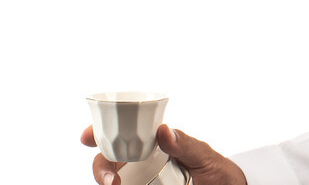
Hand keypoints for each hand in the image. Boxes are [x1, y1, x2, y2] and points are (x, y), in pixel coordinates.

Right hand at [82, 124, 247, 184]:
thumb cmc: (220, 172)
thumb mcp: (206, 156)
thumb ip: (186, 145)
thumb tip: (163, 130)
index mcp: (155, 146)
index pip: (122, 136)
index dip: (99, 134)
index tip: (87, 137)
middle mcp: (143, 164)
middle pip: (109, 161)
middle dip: (102, 167)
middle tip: (111, 180)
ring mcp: (142, 182)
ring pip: (115, 180)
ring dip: (108, 181)